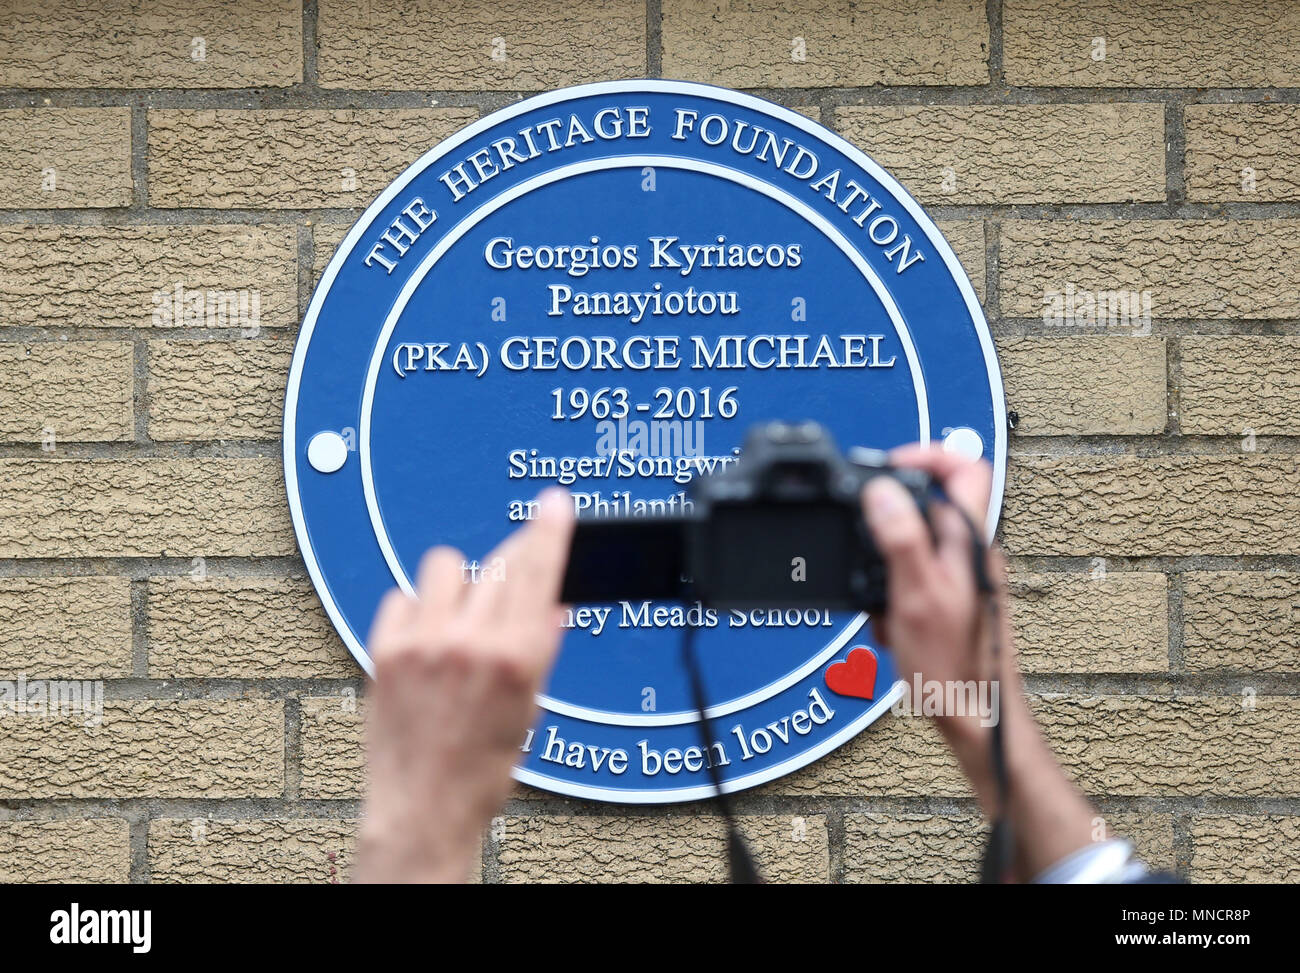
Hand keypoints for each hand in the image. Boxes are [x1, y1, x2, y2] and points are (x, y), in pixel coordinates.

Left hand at [354, 488, 573, 882]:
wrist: (421, 811)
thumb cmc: (479, 773)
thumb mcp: (529, 711)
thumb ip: (540, 649)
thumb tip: (551, 606)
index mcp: (515, 658)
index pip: (538, 571)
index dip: (549, 529)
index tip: (554, 502)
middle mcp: (468, 642)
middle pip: (497, 565)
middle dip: (511, 566)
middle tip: (510, 583)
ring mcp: (422, 642)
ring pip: (446, 567)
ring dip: (460, 584)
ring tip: (461, 618)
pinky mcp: (385, 649)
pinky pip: (402, 596)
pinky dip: (416, 608)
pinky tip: (426, 635)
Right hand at [863, 445, 1098, 879]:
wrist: (977, 719)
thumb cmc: (955, 667)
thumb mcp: (915, 595)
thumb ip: (900, 537)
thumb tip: (882, 489)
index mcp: (969, 540)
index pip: (963, 467)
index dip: (925, 454)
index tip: (887, 466)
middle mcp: (971, 553)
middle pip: (929, 507)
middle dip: (888, 528)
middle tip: (869, 547)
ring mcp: (963, 579)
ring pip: (913, 550)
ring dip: (886, 573)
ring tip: (884, 605)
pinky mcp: (951, 603)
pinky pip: (912, 583)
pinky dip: (893, 599)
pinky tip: (892, 626)